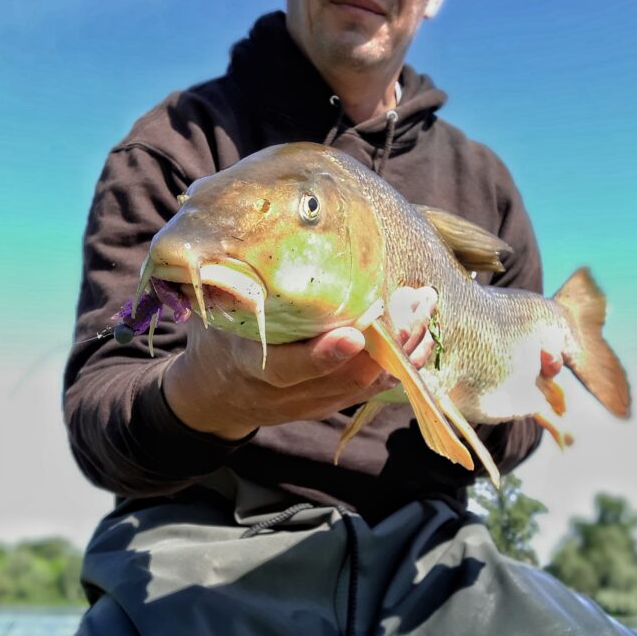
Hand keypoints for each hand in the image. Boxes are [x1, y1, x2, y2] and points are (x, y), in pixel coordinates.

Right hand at [162, 285, 436, 438]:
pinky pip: (368, 392)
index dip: (322, 356)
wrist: (211, 395)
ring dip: (400, 358)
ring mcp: (308, 404)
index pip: (287, 369)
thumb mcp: (216, 314)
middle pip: (341, 380)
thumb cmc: (218, 337)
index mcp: (248, 366)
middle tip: (415, 314)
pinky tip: (421, 342)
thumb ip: (234, 286)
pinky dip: (397, 369)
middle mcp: (282, 394)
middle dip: (384, 351)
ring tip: (426, 320)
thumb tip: (251, 229)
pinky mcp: (328, 406)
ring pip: (361, 388)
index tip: (354, 334)